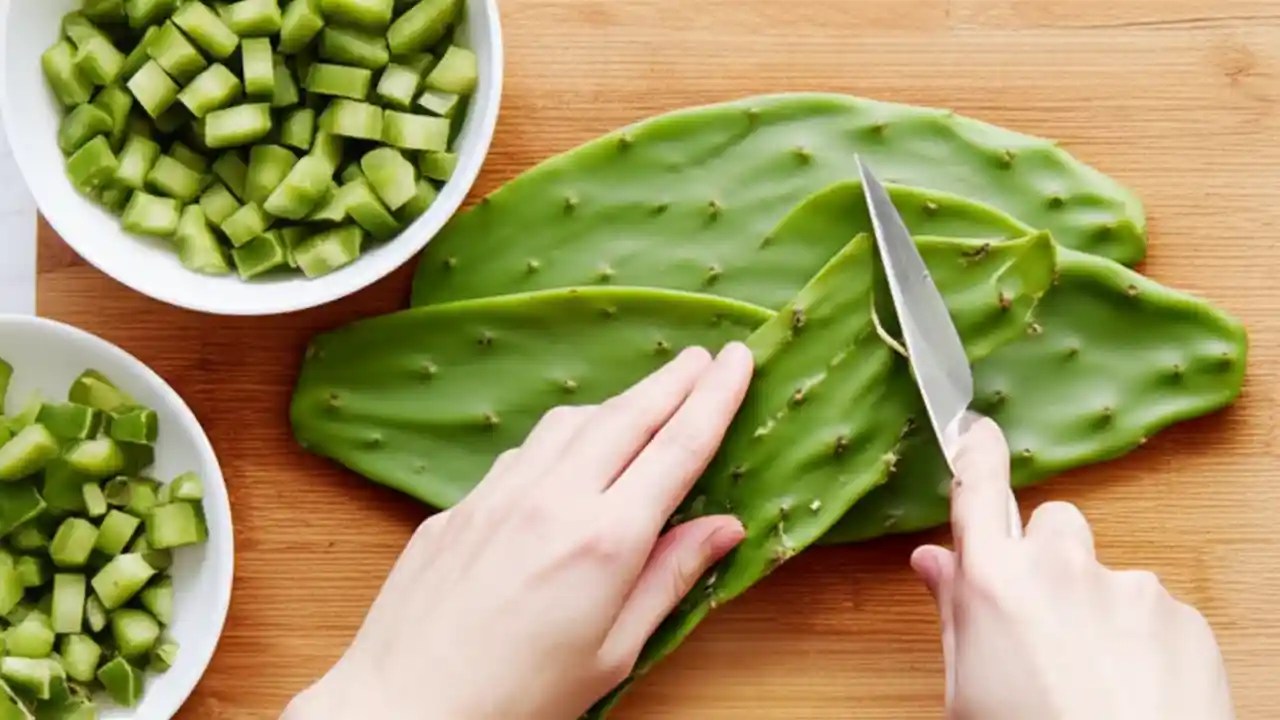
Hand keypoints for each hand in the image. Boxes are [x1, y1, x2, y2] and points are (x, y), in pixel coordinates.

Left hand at [284, 344, 754, 719]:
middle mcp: (552, 499)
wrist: (403, 706)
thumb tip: (725, 527)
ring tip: (647, 398)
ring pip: (570, 422)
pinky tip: (571, 450)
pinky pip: (523, 452)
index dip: (714, 398)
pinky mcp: (460, 505)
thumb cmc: (518, 699)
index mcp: (604, 540)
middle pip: (627, 417)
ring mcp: (499, 494)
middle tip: (703, 356)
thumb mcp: (614, 653)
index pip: (677, 448)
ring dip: (617, 403)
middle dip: (672, 381)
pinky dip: (563, 436)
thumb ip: (669, 578)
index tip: (738, 359)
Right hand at [911, 419, 1235, 719]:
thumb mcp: (966, 690)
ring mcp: (1127, 586)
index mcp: (995, 582)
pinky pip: (1152, 608)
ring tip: (1094, 673)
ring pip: (1104, 573)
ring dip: (1096, 605)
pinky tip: (1134, 687)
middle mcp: (1061, 566)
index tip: (977, 429)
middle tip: (1041, 618)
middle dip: (1045, 558)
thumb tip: (932, 562)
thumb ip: (954, 612)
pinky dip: (1142, 638)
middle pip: (1052, 525)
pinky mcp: (1180, 614)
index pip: (980, 486)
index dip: (977, 450)